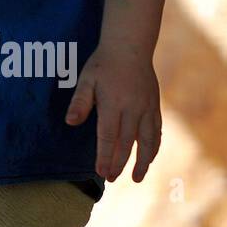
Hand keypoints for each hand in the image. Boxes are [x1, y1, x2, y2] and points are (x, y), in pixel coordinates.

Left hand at [64, 43, 161, 182]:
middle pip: (127, 143)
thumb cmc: (103, 64)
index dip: (105, 156)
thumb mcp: (86, 79)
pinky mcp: (155, 106)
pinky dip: (154, 147)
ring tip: (136, 178)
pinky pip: (157, 131)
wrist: (130, 46)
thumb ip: (80, 102)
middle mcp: (133, 109)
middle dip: (119, 163)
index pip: (108, 137)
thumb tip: (70, 123)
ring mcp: (147, 108)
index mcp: (113, 104)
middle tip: (111, 179)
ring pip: (147, 141)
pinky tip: (150, 158)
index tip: (101, 172)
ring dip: (142, 161)